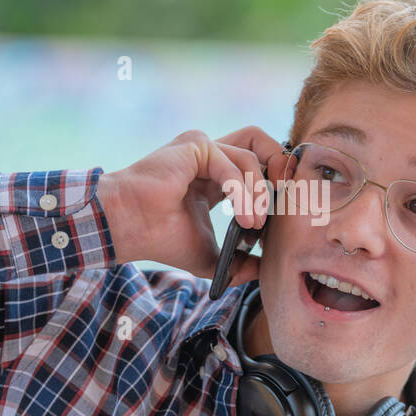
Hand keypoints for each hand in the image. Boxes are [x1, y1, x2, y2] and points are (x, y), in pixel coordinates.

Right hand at [99, 126, 287, 281]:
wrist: (128, 228)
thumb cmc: (159, 238)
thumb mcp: (208, 255)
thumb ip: (236, 262)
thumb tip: (262, 273)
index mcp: (212, 178)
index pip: (255, 167)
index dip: (274, 184)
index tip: (283, 213)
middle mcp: (208, 157)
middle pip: (259, 143)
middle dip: (279, 167)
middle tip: (287, 198)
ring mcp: (202, 148)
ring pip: (250, 159)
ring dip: (260, 195)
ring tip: (254, 225)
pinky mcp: (196, 145)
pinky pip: (232, 164)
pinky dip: (242, 193)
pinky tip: (243, 218)